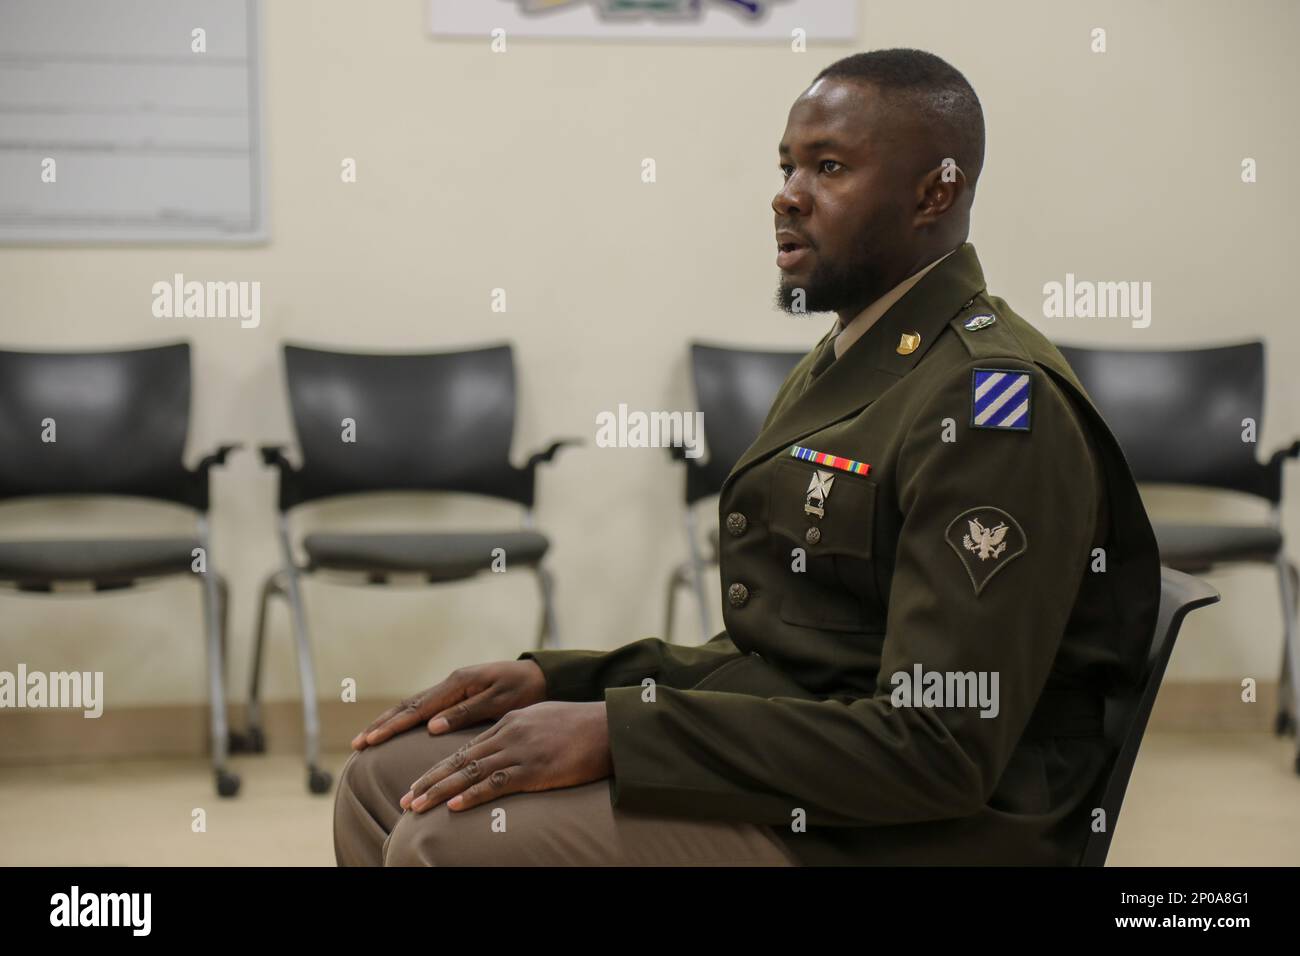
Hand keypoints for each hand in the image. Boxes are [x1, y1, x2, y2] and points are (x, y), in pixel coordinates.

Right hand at [350, 660, 547, 749]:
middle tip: (358, 743)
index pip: (417, 708)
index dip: (392, 725)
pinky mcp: (457, 694)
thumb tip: (431, 727)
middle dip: (382, 724)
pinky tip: (395, 729)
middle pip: (408, 705)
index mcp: (458, 684)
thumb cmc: (524, 690)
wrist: (540, 676)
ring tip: (367, 738)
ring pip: (414, 705)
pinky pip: (425, 707)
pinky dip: (406, 718)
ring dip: (389, 721)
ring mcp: (453, 688)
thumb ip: (465, 713)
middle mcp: (451, 683)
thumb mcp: (499, 702)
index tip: (370, 740)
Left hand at [400, 701, 611, 812]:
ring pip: (470, 772)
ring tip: (417, 805)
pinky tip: (455, 805)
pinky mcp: (535, 769)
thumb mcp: (543, 719)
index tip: (419, 783)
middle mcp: (508, 734)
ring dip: (440, 790)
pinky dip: (473, 795)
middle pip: (460, 760)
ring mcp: (520, 751)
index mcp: (509, 722)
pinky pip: (497, 783)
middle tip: (406, 798)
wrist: (610, 726)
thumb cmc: (581, 725)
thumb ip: (520, 731)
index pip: (466, 748)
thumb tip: (504, 747)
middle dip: (429, 780)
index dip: (439, 767)